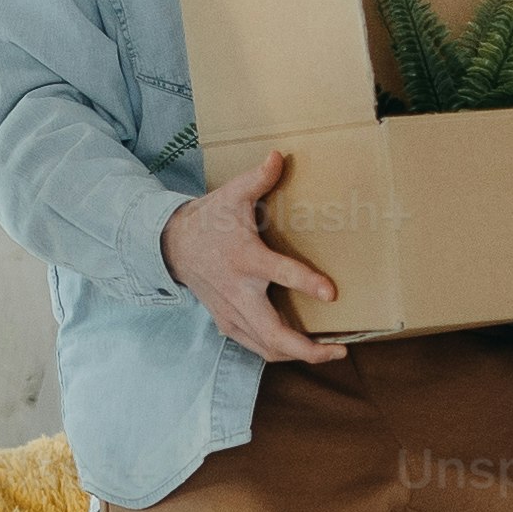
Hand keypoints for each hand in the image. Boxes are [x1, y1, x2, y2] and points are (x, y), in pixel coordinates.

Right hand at [164, 152, 343, 362]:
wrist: (173, 246)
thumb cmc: (209, 220)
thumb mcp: (232, 195)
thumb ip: (258, 179)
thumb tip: (278, 156)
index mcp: (245, 259)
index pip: (279, 273)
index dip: (306, 283)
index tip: (332, 292)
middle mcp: (239, 292)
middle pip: (273, 333)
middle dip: (307, 349)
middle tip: (339, 351)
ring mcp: (231, 312)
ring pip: (266, 347)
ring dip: (297, 355)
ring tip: (328, 353)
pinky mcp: (228, 323)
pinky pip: (256, 346)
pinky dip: (279, 352)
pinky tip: (301, 349)